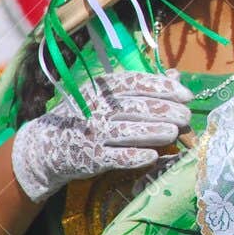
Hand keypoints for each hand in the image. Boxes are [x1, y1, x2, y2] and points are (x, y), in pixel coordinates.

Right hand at [11, 70, 191, 201]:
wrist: (47, 146)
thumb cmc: (87, 117)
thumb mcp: (108, 97)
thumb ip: (141, 87)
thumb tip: (176, 76)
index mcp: (100, 87)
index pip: (136, 82)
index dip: (164, 87)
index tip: (186, 95)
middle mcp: (94, 107)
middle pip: (137, 107)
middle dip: (167, 111)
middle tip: (185, 117)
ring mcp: (91, 133)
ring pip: (130, 131)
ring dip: (157, 132)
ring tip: (174, 133)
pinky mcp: (90, 157)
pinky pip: (119, 157)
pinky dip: (138, 156)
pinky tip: (153, 155)